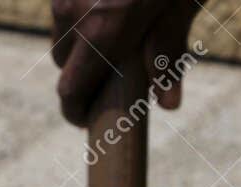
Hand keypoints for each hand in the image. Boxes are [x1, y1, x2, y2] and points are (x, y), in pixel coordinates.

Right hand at [51, 0, 199, 124]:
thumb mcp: (179, 8)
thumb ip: (169, 54)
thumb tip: (169, 105)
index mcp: (102, 31)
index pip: (70, 91)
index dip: (75, 112)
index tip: (86, 120)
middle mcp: (74, 12)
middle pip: (62, 62)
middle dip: (82, 72)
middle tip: (112, 71)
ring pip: (61, 32)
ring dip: (78, 41)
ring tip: (112, 32)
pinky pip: (65, 6)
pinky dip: (81, 13)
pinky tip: (109, 4)